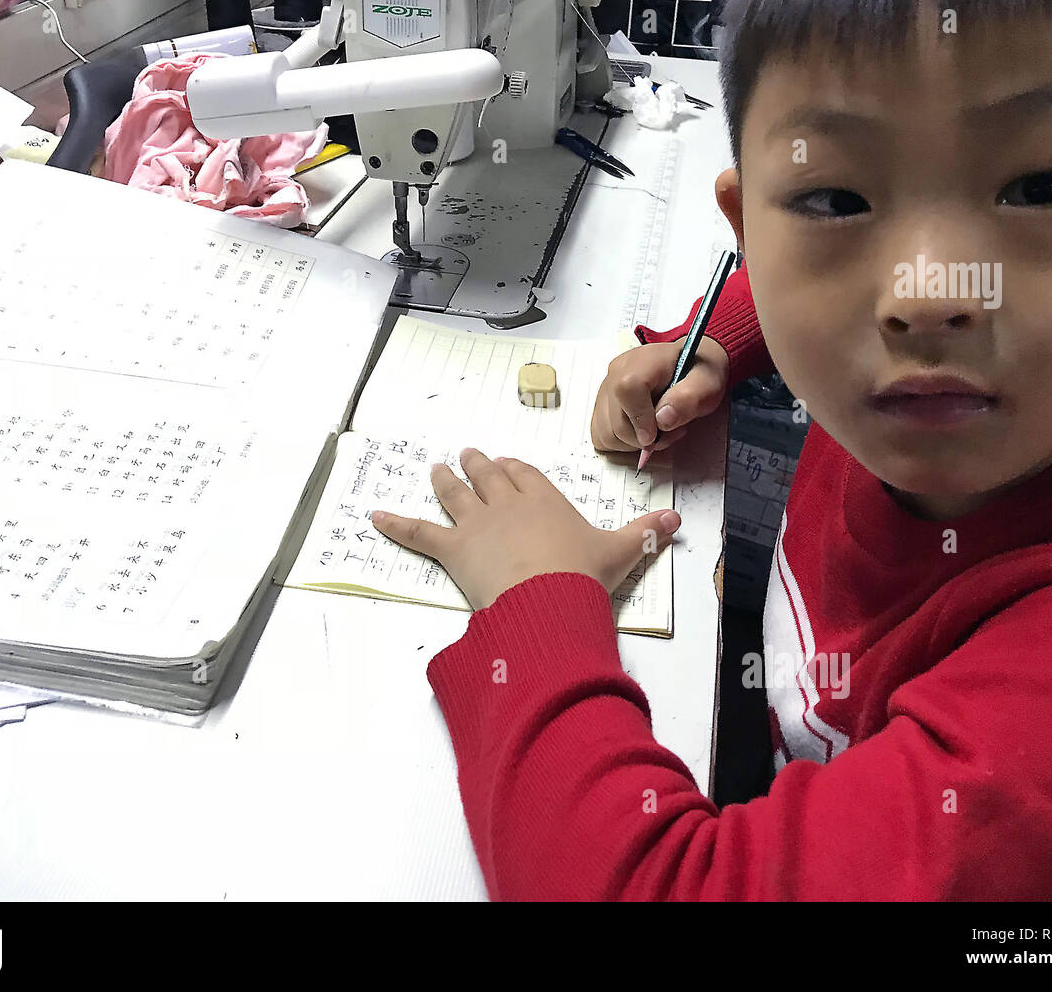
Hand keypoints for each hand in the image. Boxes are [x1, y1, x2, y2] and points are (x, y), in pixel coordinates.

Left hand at [370, 447, 680, 610]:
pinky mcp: (452, 548)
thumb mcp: (621, 551)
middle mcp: (508, 503)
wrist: (550, 596)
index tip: (509, 463)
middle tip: (468, 455)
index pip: (526, 475)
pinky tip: (374, 517)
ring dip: (444, 481)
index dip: (516, 469)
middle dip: (478, 465)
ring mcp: (477, 522)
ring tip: (436, 469)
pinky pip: (418, 533)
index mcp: (545, 499)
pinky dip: (395, 524)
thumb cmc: (584, 574)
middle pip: (489, 476)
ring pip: (455, 493)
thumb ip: (645, 532)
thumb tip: (677, 519)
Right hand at [590, 335, 729, 458]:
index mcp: (643, 361)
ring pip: (606, 433)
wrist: (689, 367)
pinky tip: (641, 432)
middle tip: (670, 432)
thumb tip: (662, 420)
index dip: (640, 418)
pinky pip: (601, 435)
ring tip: (658, 432)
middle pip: (615, 420)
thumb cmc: (697, 374)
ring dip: (633, 443)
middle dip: (644, 438)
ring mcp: (605, 390)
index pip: (627, 389)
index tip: (656, 434)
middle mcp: (616, 373)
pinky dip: (621, 443)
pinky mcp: (602, 406)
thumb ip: (689, 399)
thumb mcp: (707, 384)